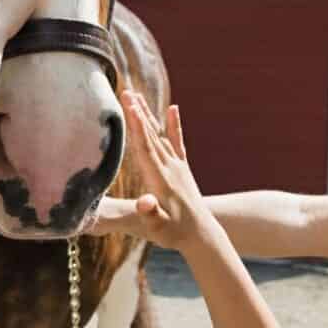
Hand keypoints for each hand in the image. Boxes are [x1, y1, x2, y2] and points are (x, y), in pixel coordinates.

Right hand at [113, 91, 216, 251]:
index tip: (129, 105)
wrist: (201, 235)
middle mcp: (170, 167)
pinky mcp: (182, 168)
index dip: (136, 125)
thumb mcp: (158, 228)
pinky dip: (174, 125)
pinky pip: (177, 141)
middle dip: (138, 113)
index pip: (145, 147)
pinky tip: (173, 109)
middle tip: (126, 91)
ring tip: (136, 96)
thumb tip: (143, 201)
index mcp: (160, 179)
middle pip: (150, 135)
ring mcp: (177, 166)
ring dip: (148, 115)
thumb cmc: (174, 233)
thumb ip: (150, 214)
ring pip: (160, 134)